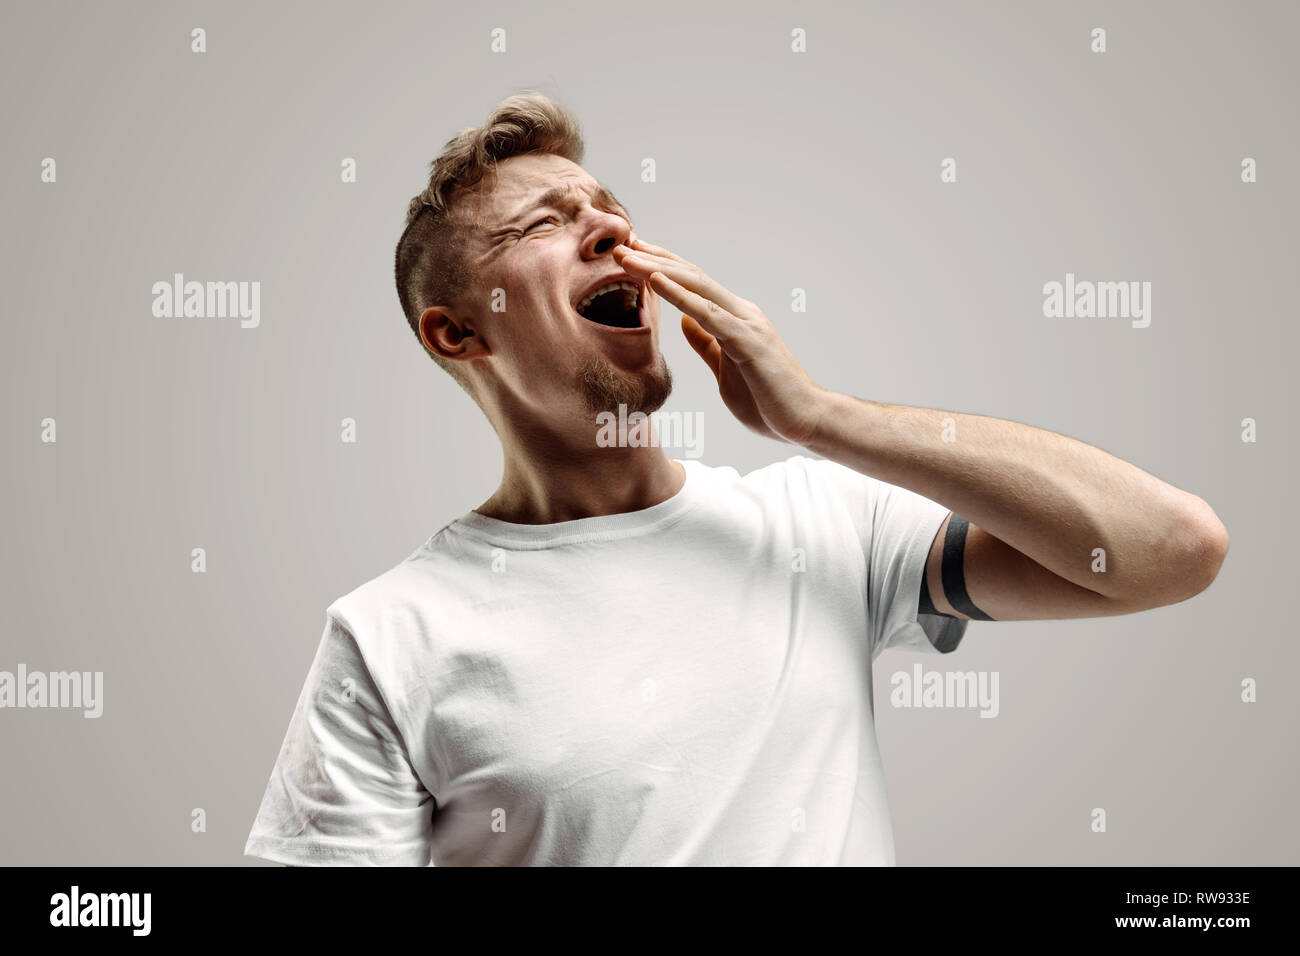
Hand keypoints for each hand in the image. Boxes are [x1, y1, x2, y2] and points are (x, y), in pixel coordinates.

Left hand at [613, 236, 828, 446]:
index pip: (693, 284)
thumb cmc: (769, 401)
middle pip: (691, 276)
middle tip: (620, 244)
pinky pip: (709, 314)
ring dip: (658, 269)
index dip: (661, 267)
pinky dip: (681, 295)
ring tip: (627, 257)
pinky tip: (656, 281)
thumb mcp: (725, 368)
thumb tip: (686, 322)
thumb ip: (707, 343)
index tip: (631, 254)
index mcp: (734, 319)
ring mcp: (746, 324)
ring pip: (696, 287)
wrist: (807, 421)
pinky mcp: (748, 342)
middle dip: (653, 259)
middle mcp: (740, 312)